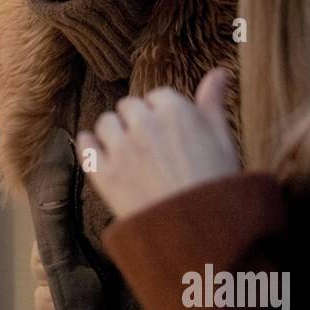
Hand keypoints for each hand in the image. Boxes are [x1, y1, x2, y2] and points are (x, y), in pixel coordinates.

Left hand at [77, 67, 238, 219]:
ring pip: (105, 122)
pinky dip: (89, 146)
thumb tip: (218, 71)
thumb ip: (213, 104)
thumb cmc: (218, 188)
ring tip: (129, 153)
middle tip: (150, 145)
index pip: (158, 96)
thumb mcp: (224, 141)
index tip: (169, 131)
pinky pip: (85, 146)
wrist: (200, 237)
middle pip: (129, 106)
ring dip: (114, 132)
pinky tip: (99, 154)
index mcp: (175, 111)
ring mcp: (121, 149)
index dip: (163, 113)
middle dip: (137, 121)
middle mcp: (144, 124)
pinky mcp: (103, 174)